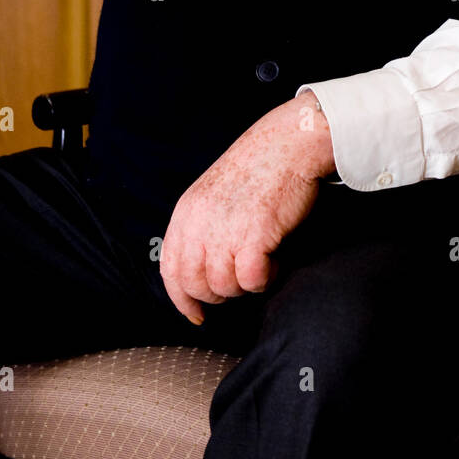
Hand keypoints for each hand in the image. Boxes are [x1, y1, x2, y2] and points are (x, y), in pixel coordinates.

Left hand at [159, 92, 334, 323]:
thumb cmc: (259, 167)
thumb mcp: (214, 192)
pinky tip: (274, 263)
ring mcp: (225, 230)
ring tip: (261, 264)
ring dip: (244, 285)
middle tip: (240, 282)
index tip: (196, 313)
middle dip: (217, 295)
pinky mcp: (253, 236)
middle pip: (194, 284)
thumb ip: (202, 225)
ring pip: (224, 287)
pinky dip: (264, 279)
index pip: (170, 269)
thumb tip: (202, 266)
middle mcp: (199, 223)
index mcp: (186, 212)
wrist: (288, 144)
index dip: (182, 298)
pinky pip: (251, 280)